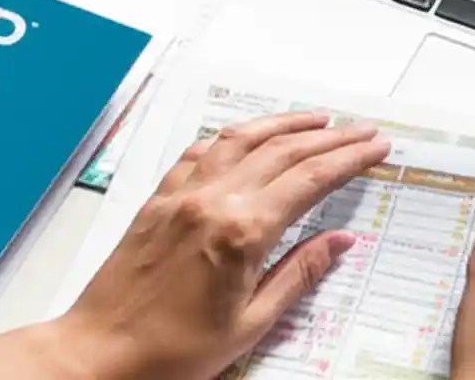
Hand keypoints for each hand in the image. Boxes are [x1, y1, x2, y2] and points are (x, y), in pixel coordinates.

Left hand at [55, 112, 389, 379]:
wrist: (99, 355)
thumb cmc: (170, 352)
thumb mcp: (251, 323)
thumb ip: (298, 275)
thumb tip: (340, 243)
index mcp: (241, 232)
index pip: (311, 180)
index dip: (349, 159)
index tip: (375, 147)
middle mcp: (212, 201)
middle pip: (284, 151)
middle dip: (330, 137)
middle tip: (363, 130)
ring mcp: (182, 194)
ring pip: (242, 139)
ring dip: (284, 123)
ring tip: (317, 118)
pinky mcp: (158, 199)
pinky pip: (200, 152)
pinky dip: (232, 137)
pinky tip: (247, 136)